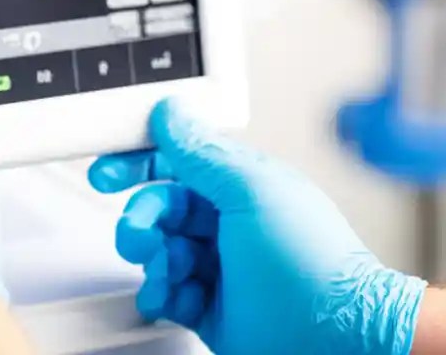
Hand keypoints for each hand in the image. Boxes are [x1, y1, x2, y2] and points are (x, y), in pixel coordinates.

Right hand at [88, 100, 425, 354]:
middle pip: (163, 206)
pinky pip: (167, 292)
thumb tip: (171, 113)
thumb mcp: (251, 190)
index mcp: (241, 184)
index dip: (140, 161)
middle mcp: (230, 223)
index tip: (108, 172)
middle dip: (142, 217)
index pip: (180, 159)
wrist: (337, 339)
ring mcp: (220, 267)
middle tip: (137, 234)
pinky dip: (159, 293)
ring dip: (151, 258)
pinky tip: (167, 296)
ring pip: (160, 250)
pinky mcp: (211, 307)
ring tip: (163, 271)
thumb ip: (203, 152)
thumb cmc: (312, 264)